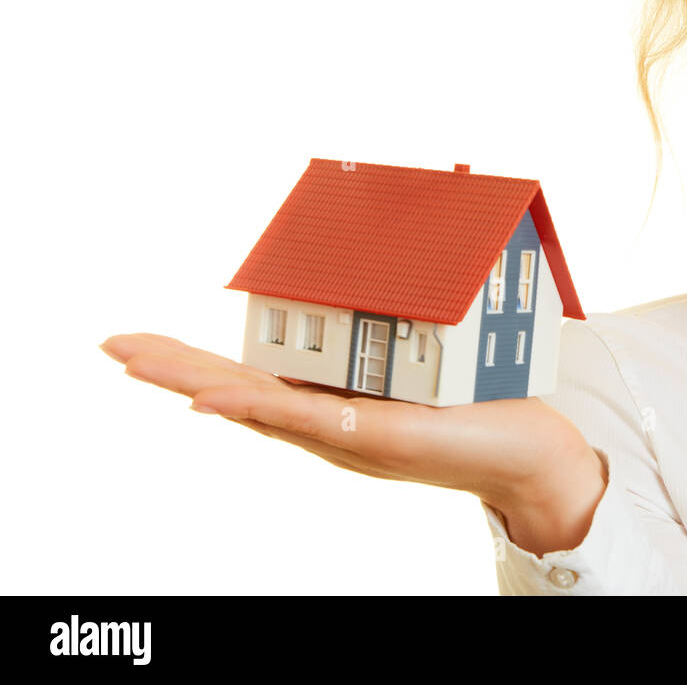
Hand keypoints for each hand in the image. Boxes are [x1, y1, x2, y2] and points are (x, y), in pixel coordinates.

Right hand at [100, 333, 606, 551]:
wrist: (529, 454)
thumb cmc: (478, 409)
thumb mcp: (426, 361)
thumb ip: (396, 332)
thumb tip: (388, 278)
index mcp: (333, 404)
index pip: (252, 378)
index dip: (198, 361)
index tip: (146, 343)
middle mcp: (328, 424)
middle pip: (235, 391)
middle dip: (172, 367)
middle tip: (112, 345)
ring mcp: (344, 436)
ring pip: (253, 405)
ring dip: (191, 380)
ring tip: (135, 360)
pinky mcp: (372, 439)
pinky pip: (305, 420)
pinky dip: (255, 407)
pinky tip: (209, 399)